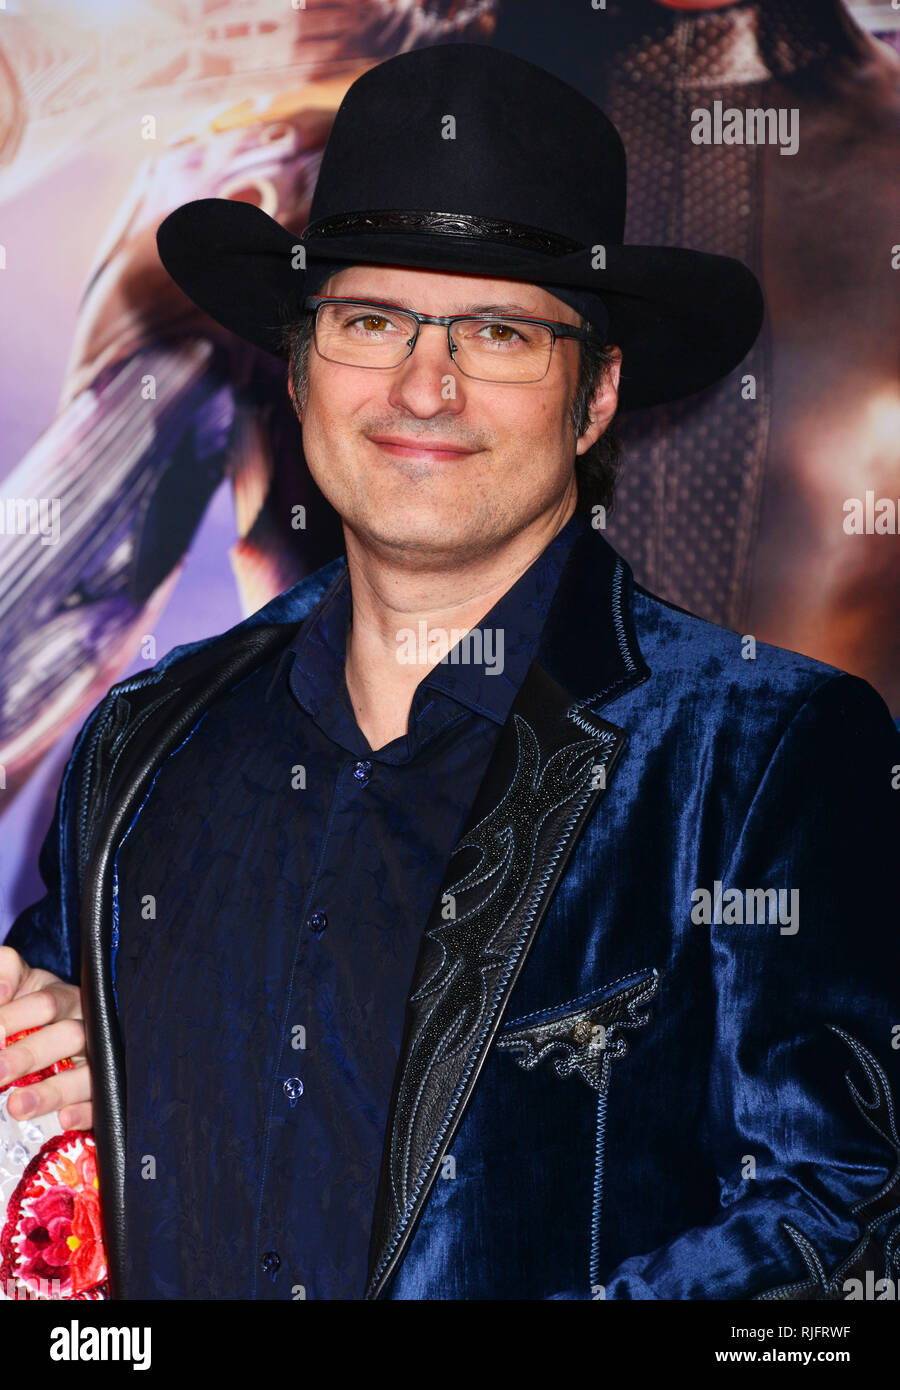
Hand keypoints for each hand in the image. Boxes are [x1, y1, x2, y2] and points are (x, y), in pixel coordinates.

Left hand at [0, 944, 92, 1128]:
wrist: (53, 1032)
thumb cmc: (28, 1010)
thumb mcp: (18, 983)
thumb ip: (6, 971)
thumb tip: (2, 991)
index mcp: (62, 999)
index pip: (47, 1003)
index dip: (18, 1016)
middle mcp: (85, 1027)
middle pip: (67, 1037)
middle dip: (29, 1055)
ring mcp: (98, 1061)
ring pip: (86, 1074)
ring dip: (53, 1091)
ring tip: (17, 1107)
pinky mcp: (102, 1092)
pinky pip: (101, 1104)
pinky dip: (85, 1112)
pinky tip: (63, 1119)